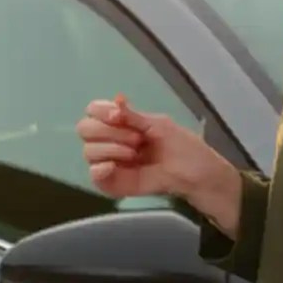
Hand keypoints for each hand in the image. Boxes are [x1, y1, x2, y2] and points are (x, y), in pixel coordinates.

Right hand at [76, 94, 234, 204]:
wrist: (197, 176)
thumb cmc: (183, 148)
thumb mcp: (160, 125)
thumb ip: (134, 116)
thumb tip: (116, 100)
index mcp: (122, 122)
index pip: (93, 110)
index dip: (100, 111)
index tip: (118, 115)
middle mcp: (112, 140)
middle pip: (85, 129)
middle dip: (108, 131)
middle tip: (136, 139)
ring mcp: (111, 162)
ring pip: (89, 151)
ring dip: (111, 149)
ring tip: (136, 155)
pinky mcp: (114, 183)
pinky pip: (94, 175)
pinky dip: (100, 169)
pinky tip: (113, 167)